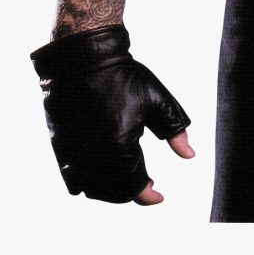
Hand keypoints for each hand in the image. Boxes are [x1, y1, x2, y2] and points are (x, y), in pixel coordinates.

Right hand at [32, 24, 192, 203]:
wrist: (83, 58)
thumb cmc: (124, 76)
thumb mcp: (158, 100)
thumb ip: (176, 130)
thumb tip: (189, 155)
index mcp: (120, 146)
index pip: (134, 187)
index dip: (148, 196)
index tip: (159, 196)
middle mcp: (93, 156)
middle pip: (114, 192)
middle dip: (132, 192)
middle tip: (147, 185)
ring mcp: (74, 153)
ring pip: (92, 189)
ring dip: (111, 190)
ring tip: (126, 179)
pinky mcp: (61, 147)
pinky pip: (73, 180)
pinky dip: (88, 183)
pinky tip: (102, 173)